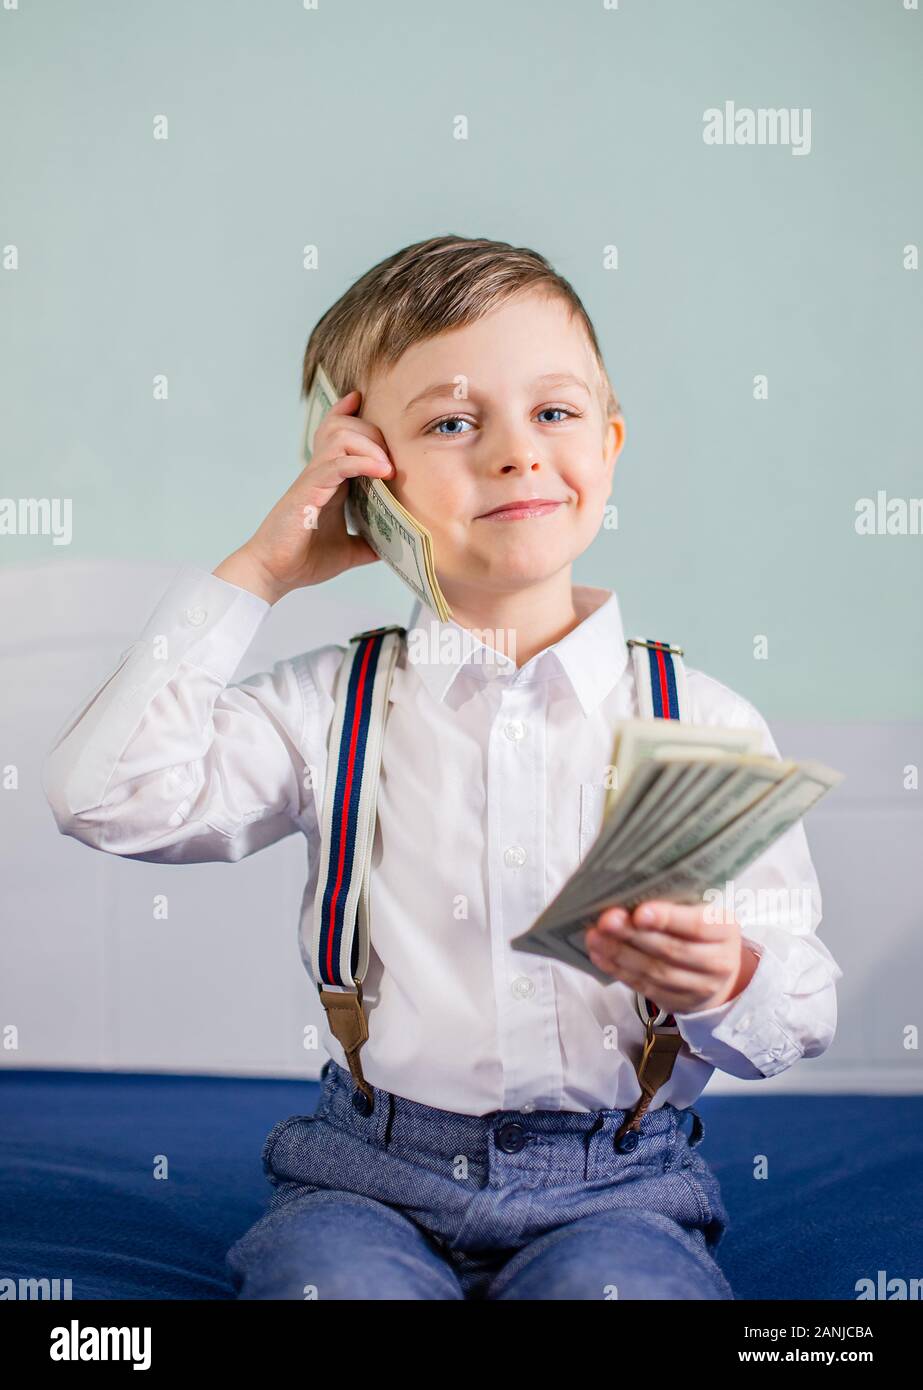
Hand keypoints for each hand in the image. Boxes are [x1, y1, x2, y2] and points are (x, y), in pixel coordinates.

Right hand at [214, 388, 395, 603]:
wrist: (274, 574)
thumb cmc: (304, 559)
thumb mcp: (348, 551)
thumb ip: (369, 544)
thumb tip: (394, 548)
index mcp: (327, 480)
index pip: (335, 433)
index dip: (347, 412)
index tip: (361, 399)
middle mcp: (319, 473)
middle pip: (344, 426)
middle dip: (374, 433)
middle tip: (391, 461)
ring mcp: (312, 479)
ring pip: (340, 435)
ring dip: (370, 444)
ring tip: (387, 469)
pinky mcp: (308, 491)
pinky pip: (336, 462)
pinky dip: (362, 461)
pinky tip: (380, 472)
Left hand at [584, 900, 757, 1014]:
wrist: (719, 974)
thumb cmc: (703, 931)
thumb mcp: (703, 910)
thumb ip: (677, 902)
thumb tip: (632, 887)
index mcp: (725, 930)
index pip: (698, 925)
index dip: (668, 919)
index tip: (640, 912)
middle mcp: (717, 962)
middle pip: (671, 950)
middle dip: (634, 934)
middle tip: (606, 920)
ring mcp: (698, 987)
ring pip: (654, 971)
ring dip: (619, 953)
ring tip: (595, 936)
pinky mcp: (676, 1002)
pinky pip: (644, 986)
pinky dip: (618, 970)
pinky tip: (600, 954)